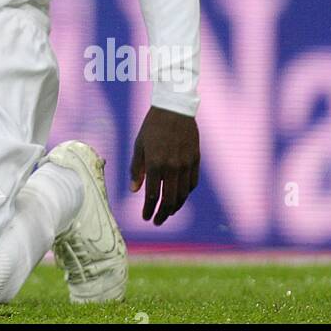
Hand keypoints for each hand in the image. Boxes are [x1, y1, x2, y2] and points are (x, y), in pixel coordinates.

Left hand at [130, 106, 199, 225]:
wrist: (174, 109)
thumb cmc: (152, 126)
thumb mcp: (139, 145)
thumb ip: (136, 169)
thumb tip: (134, 190)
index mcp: (155, 163)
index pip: (152, 195)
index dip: (148, 209)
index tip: (145, 217)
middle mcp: (172, 167)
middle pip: (169, 200)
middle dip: (162, 214)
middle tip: (156, 221)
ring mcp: (186, 164)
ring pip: (183, 195)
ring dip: (175, 207)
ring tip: (167, 213)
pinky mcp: (196, 160)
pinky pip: (192, 183)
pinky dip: (186, 193)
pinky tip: (179, 197)